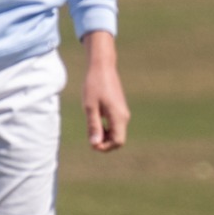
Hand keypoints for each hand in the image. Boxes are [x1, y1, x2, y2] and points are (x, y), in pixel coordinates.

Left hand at [81, 32, 128, 151]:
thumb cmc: (94, 85)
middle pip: (119, 140)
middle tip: (90, 138)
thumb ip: (93, 126)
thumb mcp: (90, 107)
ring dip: (105, 136)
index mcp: (118, 116)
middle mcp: (124, 116)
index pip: (118, 141)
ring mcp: (123, 112)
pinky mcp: (120, 109)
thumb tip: (95, 144)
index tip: (91, 143)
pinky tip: (96, 122)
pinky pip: (116, 125)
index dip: (105, 147)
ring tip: (91, 129)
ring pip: (117, 133)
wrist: (102, 67)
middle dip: (105, 143)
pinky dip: (107, 129)